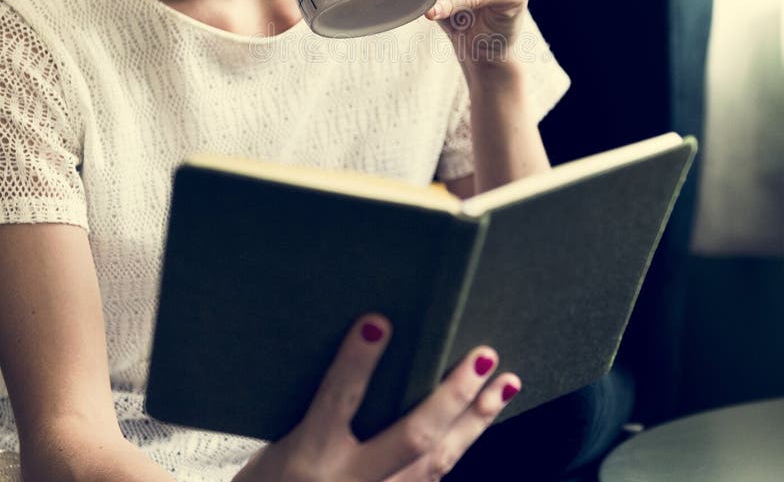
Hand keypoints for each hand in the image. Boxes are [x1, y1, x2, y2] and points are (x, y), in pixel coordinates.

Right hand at [234, 314, 519, 481]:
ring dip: (477, 420)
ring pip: (439, 461)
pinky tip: (485, 417)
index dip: (358, 361)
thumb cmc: (276, 478)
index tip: (378, 321)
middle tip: (482, 356)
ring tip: (504, 382)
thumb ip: (320, 402)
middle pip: (412, 437)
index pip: (339, 399)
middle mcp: (350, 481)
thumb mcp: (283, 439)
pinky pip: (437, 477)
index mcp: (311, 453)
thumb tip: (365, 337)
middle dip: (452, 396)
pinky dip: (465, 444)